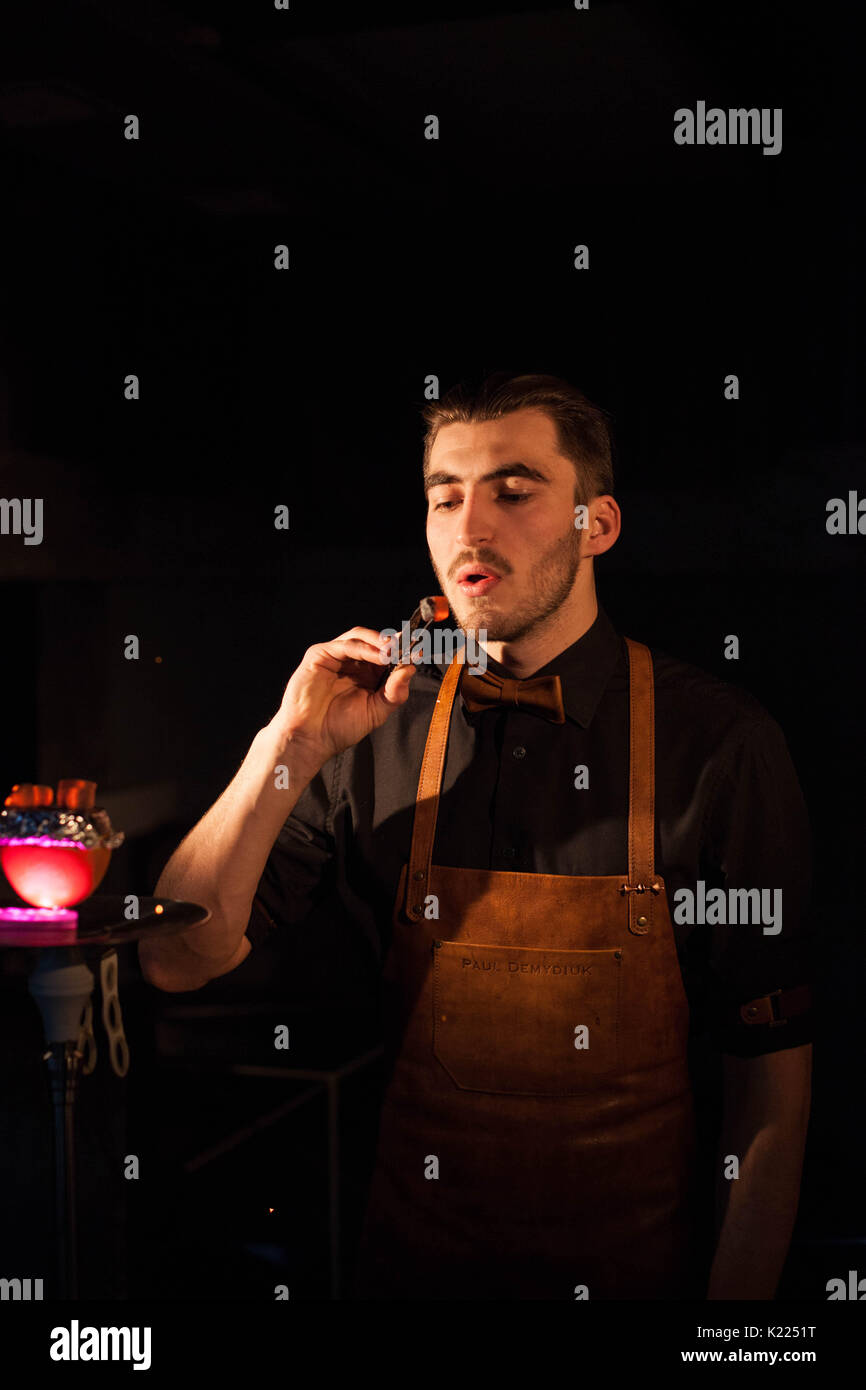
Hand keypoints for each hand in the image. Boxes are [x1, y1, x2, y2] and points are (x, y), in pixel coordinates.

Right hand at [272, 626, 417, 775]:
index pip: (386, 655)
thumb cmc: (339, 728)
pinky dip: (364, 647)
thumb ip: (394, 692)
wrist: (312, 738)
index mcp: (366, 674)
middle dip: (393, 642)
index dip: (402, 651)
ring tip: (393, 650)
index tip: (419, 651)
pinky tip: (378, 656)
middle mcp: (351, 663)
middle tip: (408, 645)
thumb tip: (410, 669)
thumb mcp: (377, 711)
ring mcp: (335, 657)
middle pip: (374, 641)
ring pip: (359, 637)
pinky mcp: (319, 656)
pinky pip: (344, 645)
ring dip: (379, 642)